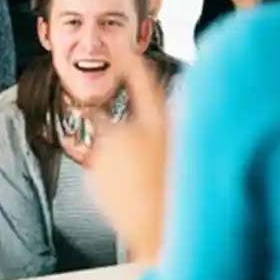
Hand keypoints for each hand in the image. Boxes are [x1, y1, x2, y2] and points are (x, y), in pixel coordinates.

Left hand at [88, 54, 168, 263]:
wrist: (159, 232)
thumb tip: (177, 104)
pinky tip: (130, 193)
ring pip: (112, 149)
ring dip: (123, 160)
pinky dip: (112, 178)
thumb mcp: (188, 152)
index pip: (143, 83)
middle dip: (131, 139)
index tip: (121, 47)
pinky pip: (101, 170)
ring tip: (142, 184)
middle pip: (122, 124)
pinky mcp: (91, 174)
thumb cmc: (180, 194)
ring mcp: (106, 154)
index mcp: (157, 124)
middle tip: (149, 166)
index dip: (131, 62)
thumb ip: (178, 124)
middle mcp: (126, 132)